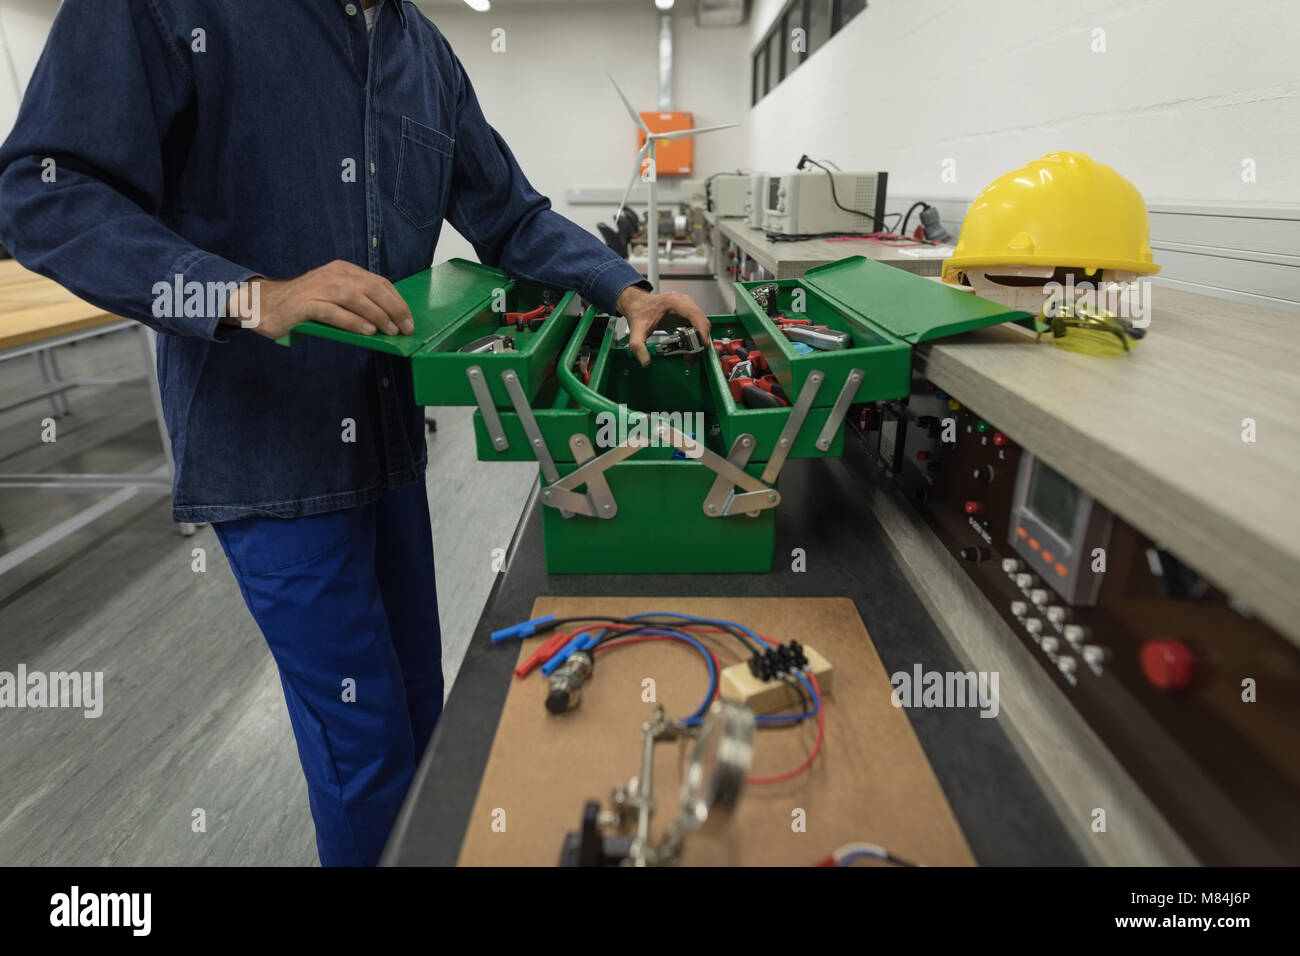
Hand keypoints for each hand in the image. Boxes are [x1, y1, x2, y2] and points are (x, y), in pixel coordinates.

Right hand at [224, 260, 413, 338]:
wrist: (264, 304)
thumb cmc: (304, 304)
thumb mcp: (334, 297)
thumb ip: (357, 303)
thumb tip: (387, 323)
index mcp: (343, 270)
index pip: (378, 282)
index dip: (396, 301)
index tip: (409, 320)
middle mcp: (332, 275)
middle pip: (371, 288)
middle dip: (393, 308)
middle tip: (405, 328)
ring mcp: (317, 288)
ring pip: (355, 297)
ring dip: (377, 314)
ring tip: (390, 330)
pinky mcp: (304, 304)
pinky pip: (333, 311)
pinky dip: (352, 321)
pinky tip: (367, 331)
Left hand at [617, 284, 710, 366]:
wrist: (636, 304)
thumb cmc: (638, 311)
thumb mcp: (636, 331)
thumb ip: (638, 347)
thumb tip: (646, 361)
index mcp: (673, 302)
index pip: (694, 315)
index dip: (702, 330)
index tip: (703, 344)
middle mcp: (683, 302)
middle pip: (701, 321)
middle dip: (700, 340)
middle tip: (692, 356)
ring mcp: (686, 306)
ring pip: (702, 323)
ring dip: (700, 339)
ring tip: (690, 354)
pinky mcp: (687, 313)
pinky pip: (698, 324)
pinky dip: (697, 336)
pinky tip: (690, 346)